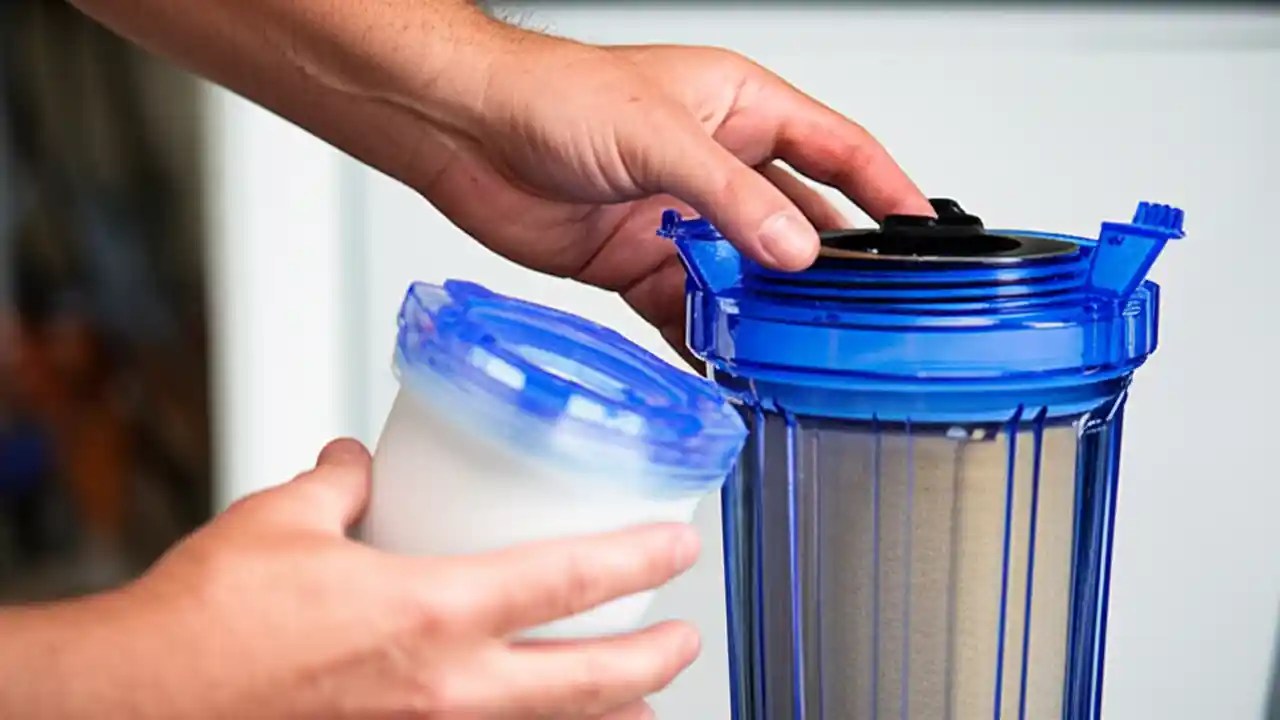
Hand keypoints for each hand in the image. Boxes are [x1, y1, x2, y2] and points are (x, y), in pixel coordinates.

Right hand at [0, 439, 701, 718]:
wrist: (140, 706)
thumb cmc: (206, 627)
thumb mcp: (284, 520)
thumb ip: (340, 481)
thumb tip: (358, 460)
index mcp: (430, 612)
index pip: (567, 579)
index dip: (636, 559)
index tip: (677, 545)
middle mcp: (443, 690)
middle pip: (585, 681)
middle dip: (650, 662)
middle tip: (684, 641)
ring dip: (605, 719)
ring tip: (641, 705)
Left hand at [66, 1, 927, 354]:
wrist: (466, 134)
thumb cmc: (551, 95)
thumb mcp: (658, 135)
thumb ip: (732, 197)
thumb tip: (796, 250)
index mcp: (738, 108)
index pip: (835, 146)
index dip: (884, 185)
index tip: (922, 228)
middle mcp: (716, 164)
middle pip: (797, 219)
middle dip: (830, 264)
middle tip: (868, 308)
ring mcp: (680, 217)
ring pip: (747, 273)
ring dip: (770, 309)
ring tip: (807, 349)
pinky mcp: (639, 261)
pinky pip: (692, 307)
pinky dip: (712, 336)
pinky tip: (734, 363)